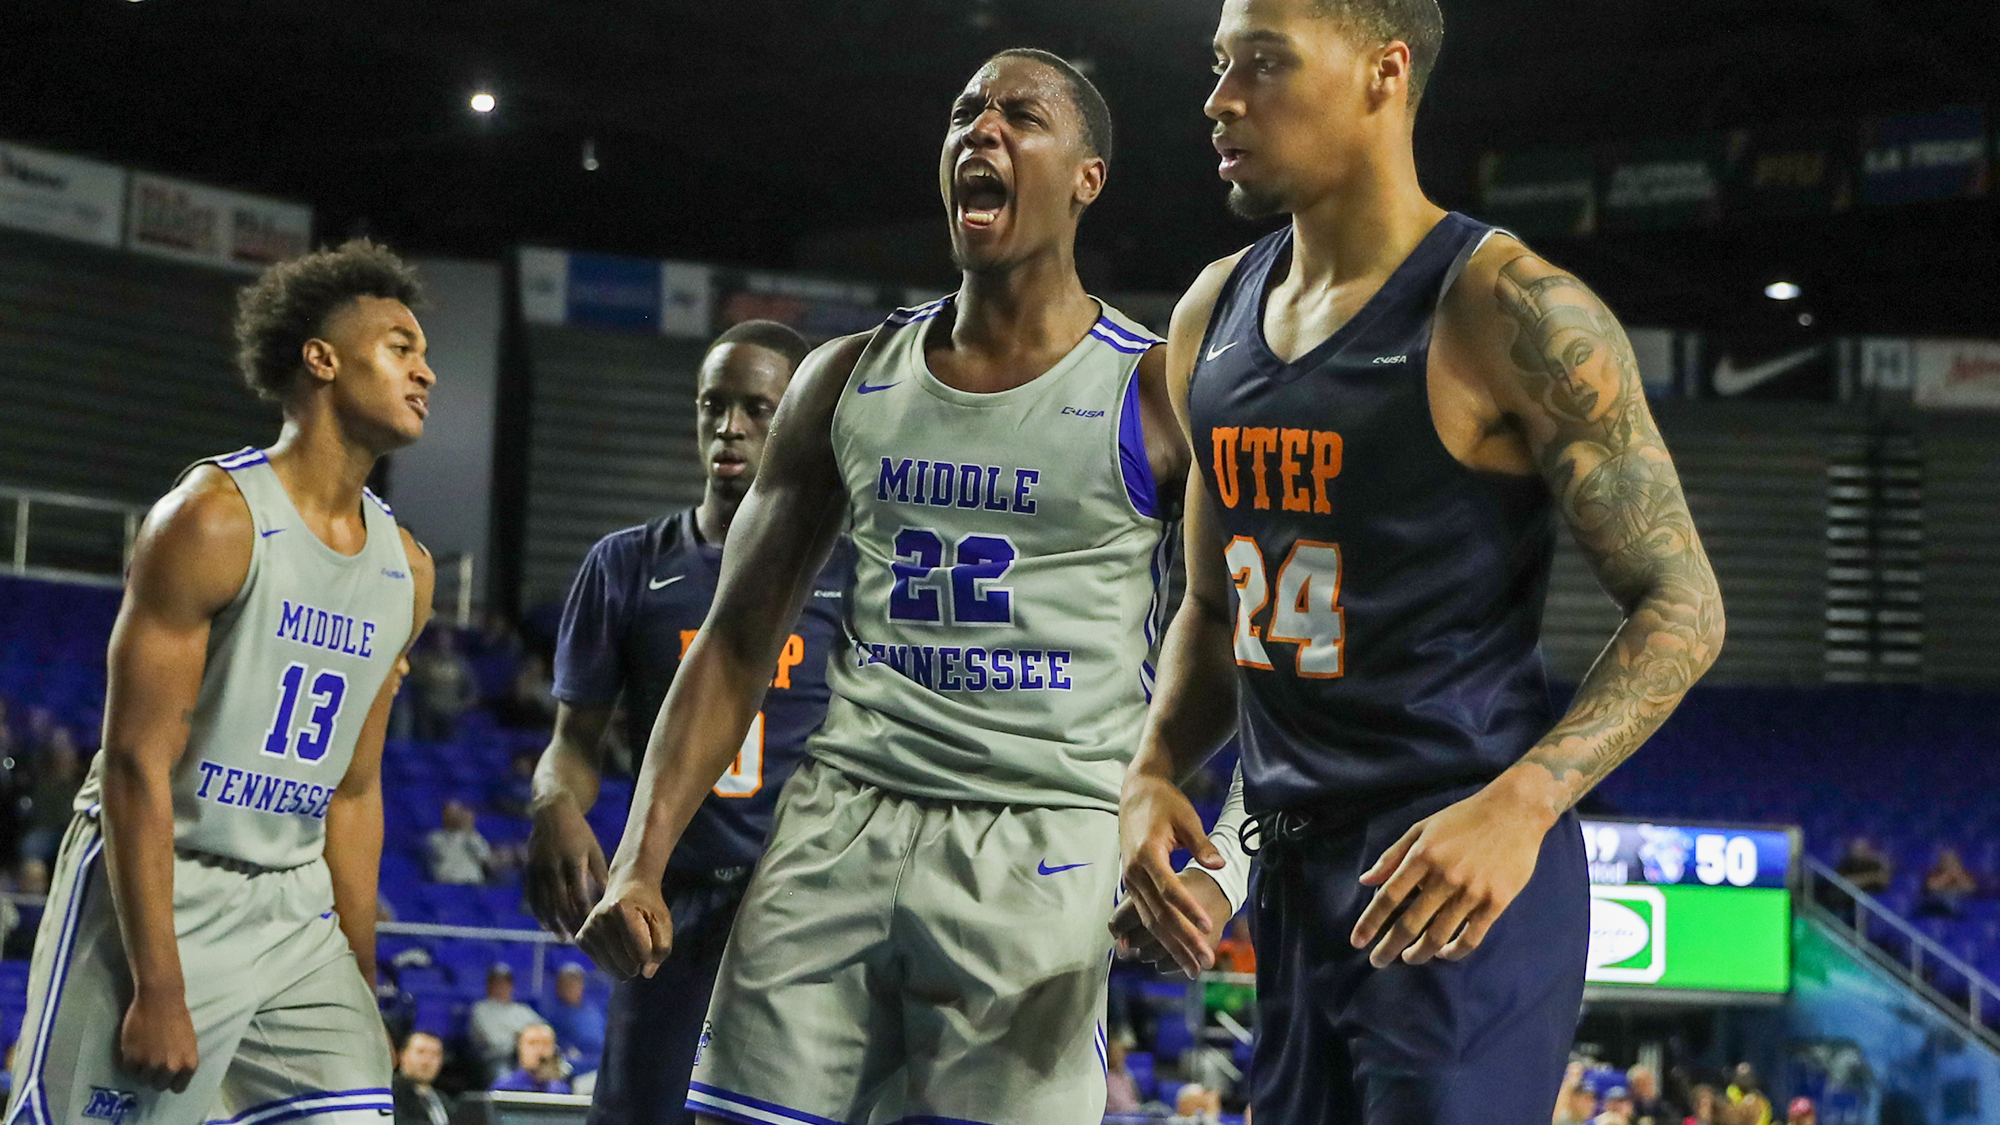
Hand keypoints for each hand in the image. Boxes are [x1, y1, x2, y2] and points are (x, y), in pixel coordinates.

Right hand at [120, 989, 198, 1091]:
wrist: (161, 999)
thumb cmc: (177, 1017)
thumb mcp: (188, 1043)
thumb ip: (181, 1061)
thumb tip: (173, 1076)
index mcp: (188, 1065)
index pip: (178, 1088)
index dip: (171, 1080)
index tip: (166, 1073)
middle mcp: (171, 1068)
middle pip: (159, 1086)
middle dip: (154, 1076)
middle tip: (151, 1061)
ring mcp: (150, 1065)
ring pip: (141, 1080)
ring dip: (140, 1070)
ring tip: (142, 1053)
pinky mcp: (132, 1058)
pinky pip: (127, 1071)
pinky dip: (128, 1063)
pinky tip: (133, 1049)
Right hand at [525, 796, 608, 938]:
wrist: (551, 812)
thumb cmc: (579, 832)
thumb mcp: (593, 849)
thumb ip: (600, 873)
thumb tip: (608, 898)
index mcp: (573, 861)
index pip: (579, 895)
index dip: (584, 914)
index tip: (592, 927)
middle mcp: (553, 866)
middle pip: (560, 903)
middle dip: (569, 923)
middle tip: (578, 939)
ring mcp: (538, 869)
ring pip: (544, 903)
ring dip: (553, 922)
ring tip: (562, 937)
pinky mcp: (529, 870)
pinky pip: (532, 896)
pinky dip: (538, 912)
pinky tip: (546, 925)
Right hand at [573, 873, 672, 979]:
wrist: (626, 889)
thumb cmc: (648, 908)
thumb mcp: (663, 922)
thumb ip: (662, 948)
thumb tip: (646, 973)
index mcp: (620, 908)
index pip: (641, 952)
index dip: (652, 954)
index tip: (653, 942)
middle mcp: (599, 918)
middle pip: (627, 964)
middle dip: (640, 962)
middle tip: (643, 943)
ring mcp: (588, 929)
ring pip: (614, 969)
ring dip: (628, 966)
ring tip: (631, 945)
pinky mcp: (581, 939)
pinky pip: (603, 966)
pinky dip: (615, 964)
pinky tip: (618, 947)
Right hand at [1117, 770, 1225, 976]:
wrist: (1136, 793)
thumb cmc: (1165, 803)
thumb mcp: (1186, 818)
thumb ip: (1202, 844)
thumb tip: (1220, 864)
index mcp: (1147, 854)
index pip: (1170, 889)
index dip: (1189, 910)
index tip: (1208, 927)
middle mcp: (1134, 872)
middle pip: (1160, 913)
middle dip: (1183, 940)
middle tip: (1203, 962)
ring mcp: (1130, 880)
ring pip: (1151, 920)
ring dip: (1171, 945)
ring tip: (1192, 966)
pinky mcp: (1131, 884)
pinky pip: (1144, 915)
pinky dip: (1156, 936)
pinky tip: (1164, 955)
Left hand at [1350, 783, 1549, 967]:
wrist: (1514, 812)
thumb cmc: (1463, 818)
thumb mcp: (1422, 829)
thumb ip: (1393, 856)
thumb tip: (1366, 881)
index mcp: (1422, 856)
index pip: (1389, 897)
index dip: (1370, 923)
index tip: (1357, 942)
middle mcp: (1444, 877)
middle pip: (1410, 923)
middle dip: (1389, 948)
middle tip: (1378, 961)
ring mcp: (1472, 892)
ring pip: (1439, 936)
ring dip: (1419, 953)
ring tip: (1409, 957)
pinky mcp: (1496, 902)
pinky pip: (1471, 937)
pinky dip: (1454, 951)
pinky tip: (1443, 952)